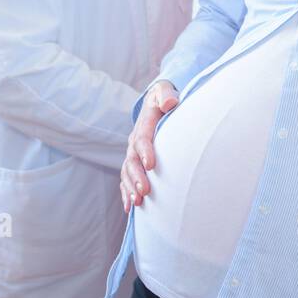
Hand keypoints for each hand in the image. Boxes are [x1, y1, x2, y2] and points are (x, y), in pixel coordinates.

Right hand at [120, 81, 178, 211]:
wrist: (158, 100)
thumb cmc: (165, 97)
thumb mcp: (165, 90)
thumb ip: (166, 95)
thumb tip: (170, 103)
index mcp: (144, 124)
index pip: (142, 138)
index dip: (145, 151)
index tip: (151, 165)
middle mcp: (135, 140)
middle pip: (132, 160)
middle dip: (137, 176)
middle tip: (145, 191)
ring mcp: (132, 152)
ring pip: (127, 172)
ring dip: (131, 188)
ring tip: (137, 202)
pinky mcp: (134, 162)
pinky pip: (126, 179)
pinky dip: (126, 192)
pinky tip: (130, 207)